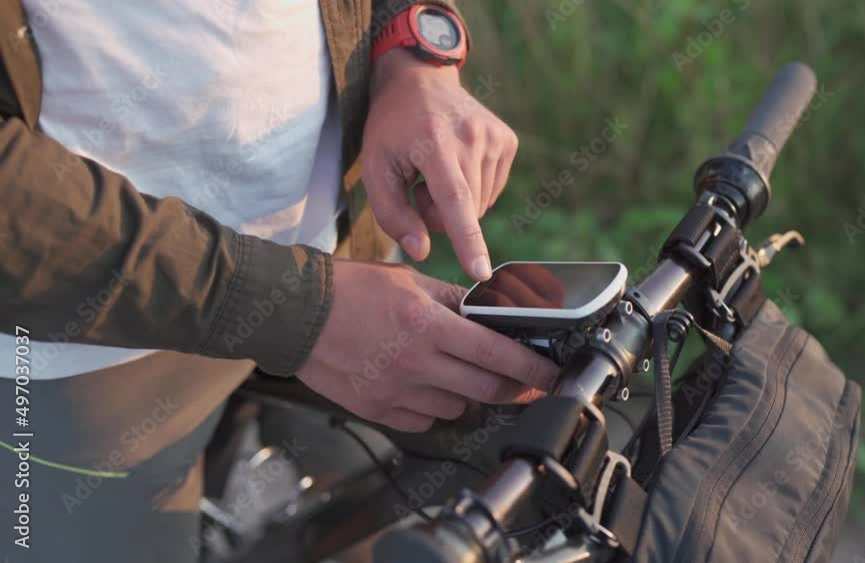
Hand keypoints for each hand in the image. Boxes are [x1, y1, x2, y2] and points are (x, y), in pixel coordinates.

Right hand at [297, 260, 558, 431]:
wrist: (295, 314)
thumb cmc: (350, 290)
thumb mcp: (410, 280)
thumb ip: (454, 300)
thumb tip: (491, 313)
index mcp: (427, 325)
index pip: (497, 354)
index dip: (532, 369)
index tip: (550, 375)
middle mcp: (415, 363)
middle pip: (486, 390)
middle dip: (513, 389)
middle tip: (524, 384)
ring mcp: (396, 392)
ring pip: (457, 408)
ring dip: (469, 394)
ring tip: (458, 372)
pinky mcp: (378, 411)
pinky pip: (425, 419)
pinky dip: (435, 406)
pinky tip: (426, 384)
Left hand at [361, 49, 518, 280]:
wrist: (419, 80)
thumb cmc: (392, 130)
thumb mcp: (374, 169)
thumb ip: (393, 216)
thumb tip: (423, 251)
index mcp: (435, 144)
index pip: (455, 201)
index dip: (467, 241)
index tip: (482, 271)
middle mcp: (472, 139)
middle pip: (464, 211)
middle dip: (438, 214)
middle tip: (418, 184)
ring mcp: (495, 137)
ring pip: (480, 206)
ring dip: (456, 203)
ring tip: (436, 171)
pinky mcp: (508, 141)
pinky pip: (492, 190)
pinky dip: (472, 189)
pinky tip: (456, 164)